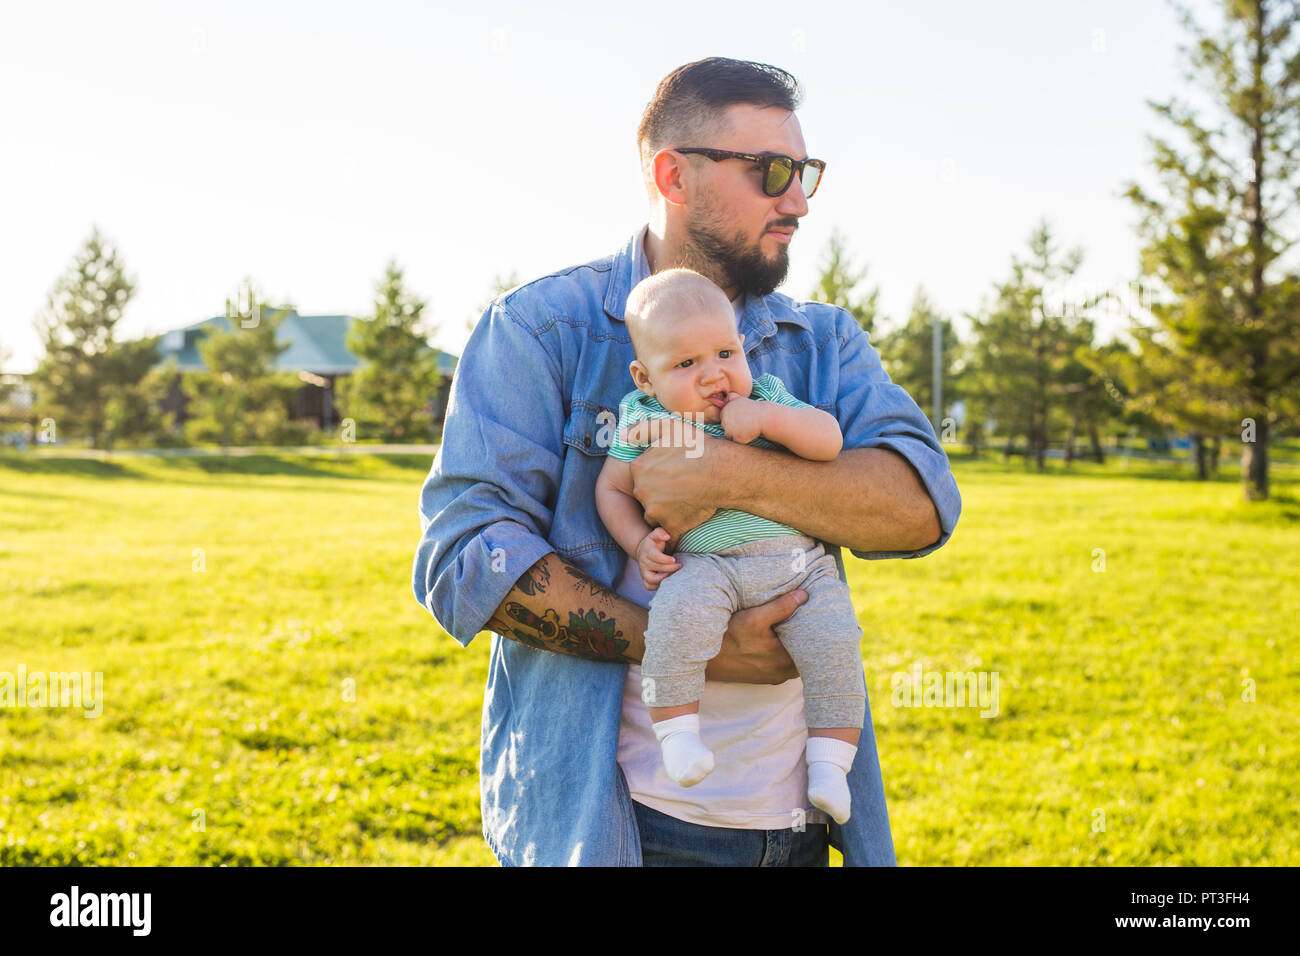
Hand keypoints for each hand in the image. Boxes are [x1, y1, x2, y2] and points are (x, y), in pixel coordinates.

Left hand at [627, 426, 728, 544]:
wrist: (722, 471)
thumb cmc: (698, 447)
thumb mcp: (669, 427)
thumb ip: (643, 430)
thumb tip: (622, 436)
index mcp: (638, 468)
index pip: (641, 476)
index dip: (658, 475)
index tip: (673, 472)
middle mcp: (641, 490)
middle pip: (646, 496)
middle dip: (659, 493)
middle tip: (681, 486)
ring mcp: (655, 510)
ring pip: (655, 514)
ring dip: (666, 511)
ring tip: (686, 499)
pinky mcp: (671, 525)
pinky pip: (669, 531)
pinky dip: (677, 527)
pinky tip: (689, 516)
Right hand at [635, 527, 680, 590]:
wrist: (643, 551)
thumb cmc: (654, 542)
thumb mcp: (656, 534)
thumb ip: (661, 533)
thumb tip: (667, 536)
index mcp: (647, 551)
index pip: (654, 556)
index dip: (664, 559)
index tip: (674, 560)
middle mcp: (644, 563)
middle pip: (656, 568)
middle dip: (670, 568)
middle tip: (680, 566)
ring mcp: (643, 572)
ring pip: (651, 579)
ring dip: (664, 579)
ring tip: (674, 575)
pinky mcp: (645, 579)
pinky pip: (649, 586)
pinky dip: (657, 586)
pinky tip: (667, 581)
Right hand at [704, 589, 805, 683]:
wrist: (704, 660)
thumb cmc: (728, 639)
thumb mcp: (753, 618)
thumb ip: (781, 607)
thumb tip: (804, 595)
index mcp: (786, 660)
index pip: (813, 646)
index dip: (815, 630)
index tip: (816, 614)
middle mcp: (783, 672)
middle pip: (804, 652)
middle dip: (806, 636)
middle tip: (807, 616)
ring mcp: (774, 676)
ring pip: (794, 659)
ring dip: (794, 644)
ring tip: (792, 625)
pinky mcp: (764, 676)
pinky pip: (782, 663)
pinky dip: (784, 652)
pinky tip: (777, 638)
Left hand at [719, 392, 766, 444]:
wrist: (765, 417)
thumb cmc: (753, 408)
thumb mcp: (741, 399)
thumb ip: (731, 397)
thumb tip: (726, 395)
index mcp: (724, 410)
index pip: (724, 420)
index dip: (732, 421)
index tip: (741, 418)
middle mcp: (725, 419)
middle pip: (725, 428)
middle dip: (734, 428)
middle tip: (745, 422)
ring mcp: (729, 429)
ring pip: (729, 436)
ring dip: (736, 434)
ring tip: (746, 427)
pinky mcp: (736, 437)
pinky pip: (736, 441)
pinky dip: (741, 439)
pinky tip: (748, 432)